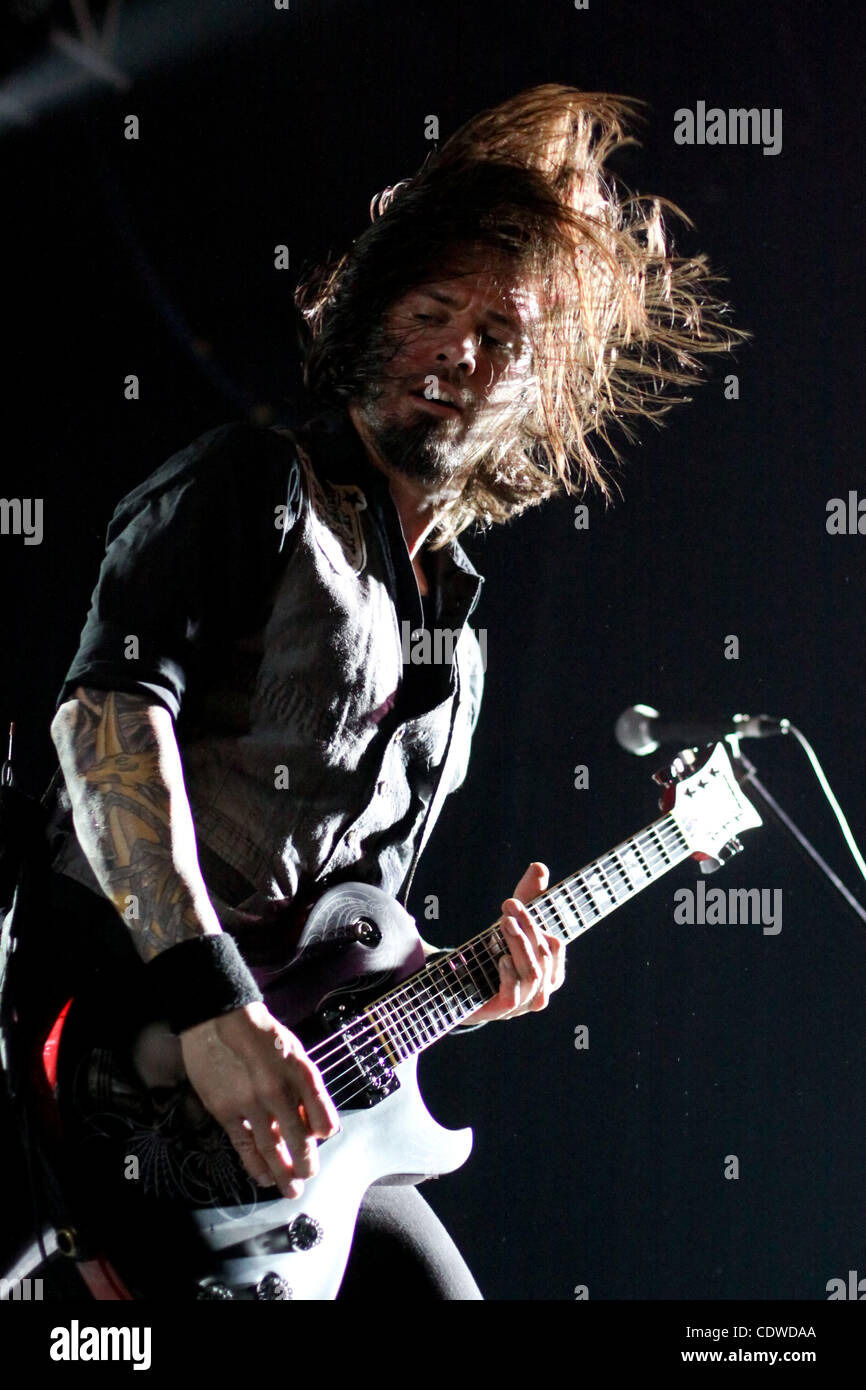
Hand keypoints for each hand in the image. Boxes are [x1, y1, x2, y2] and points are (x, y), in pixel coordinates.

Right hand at [179, 1001, 339, 1198]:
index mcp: (300, 1071)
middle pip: (298, 1138)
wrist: (219, 1019)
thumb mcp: (293, 1050)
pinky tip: (263, 1177)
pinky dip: (255, 1164)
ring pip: (271, 1147)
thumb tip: (314, 1119)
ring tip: (291, 1189)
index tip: (325, 1138)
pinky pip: (244, 1145)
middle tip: (307, 1176)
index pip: (321, 1111)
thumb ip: (304, 1084)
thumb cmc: (261, 1035)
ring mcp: (251, 1102)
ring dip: (282, 1172)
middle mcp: (278, 1090)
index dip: (325, 1128)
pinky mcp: (226, 1110)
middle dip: (305, 1163)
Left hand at [462, 861, 565, 1024]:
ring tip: (504, 923)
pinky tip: (502, 959)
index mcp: (552, 969)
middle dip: (527, 927)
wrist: (463, 987)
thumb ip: (527, 897)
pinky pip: (515, 996)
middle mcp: (543, 988)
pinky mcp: (504, 1011)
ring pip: (533, 974)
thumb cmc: (496, 950)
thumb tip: (539, 867)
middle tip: (508, 905)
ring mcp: (525, 1002)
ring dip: (520, 945)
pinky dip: (510, 976)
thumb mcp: (512, 921)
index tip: (512, 900)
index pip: (555, 943)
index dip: (536, 921)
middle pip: (544, 955)